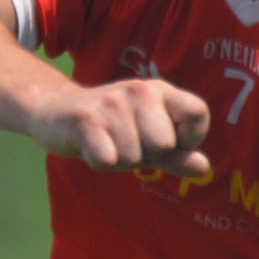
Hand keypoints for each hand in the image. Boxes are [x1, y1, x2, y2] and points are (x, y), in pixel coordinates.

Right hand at [29, 78, 211, 178]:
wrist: (55, 112)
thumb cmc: (110, 130)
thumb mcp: (147, 141)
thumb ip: (177, 155)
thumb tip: (203, 168)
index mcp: (160, 91)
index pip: (198, 112)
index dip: (189, 139)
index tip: (169, 143)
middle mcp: (139, 90)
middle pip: (164, 144)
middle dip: (145, 155)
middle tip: (125, 141)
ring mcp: (112, 103)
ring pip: (134, 157)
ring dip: (118, 159)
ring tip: (105, 141)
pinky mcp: (85, 119)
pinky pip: (108, 160)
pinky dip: (99, 163)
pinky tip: (89, 146)